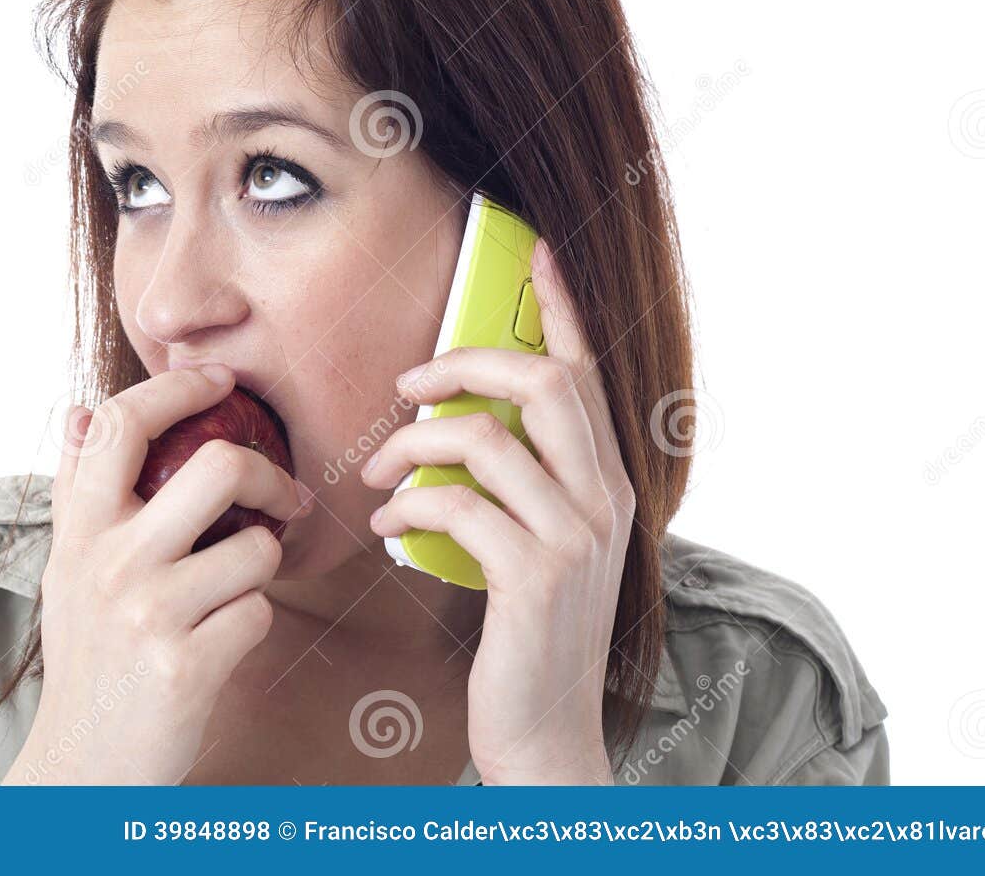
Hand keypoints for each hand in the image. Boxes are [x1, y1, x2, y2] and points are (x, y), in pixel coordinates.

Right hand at [7, 364, 311, 784]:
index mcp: (79, 531)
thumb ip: (79, 490)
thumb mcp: (67, 568)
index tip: (219, 379)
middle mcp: (108, 562)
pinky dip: (251, 623)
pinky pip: (259, 612)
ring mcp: (148, 613)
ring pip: (256, 547)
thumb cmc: (88, 657)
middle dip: (268, 475)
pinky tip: (220, 643)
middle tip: (280, 497)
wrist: (81, 765)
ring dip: (260, 571)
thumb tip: (83, 409)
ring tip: (229, 595)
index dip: (177, 387)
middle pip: (217, 466)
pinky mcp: (185, 664)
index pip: (122, 424)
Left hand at [363, 238, 633, 783]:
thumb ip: (516, 485)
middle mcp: (604, 500)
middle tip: (407, 385)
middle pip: (546, 384)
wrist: (545, 731)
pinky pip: (459, 506)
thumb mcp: (535, 545)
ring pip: (490, 441)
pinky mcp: (535, 578)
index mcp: (605, 483)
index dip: (562, 309)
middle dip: (466, 366)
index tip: (536, 253)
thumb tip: (452, 428)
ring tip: (379, 473)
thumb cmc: (527, 634)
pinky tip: (387, 525)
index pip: (588, 376)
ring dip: (416, 446)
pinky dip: (409, 504)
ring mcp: (576, 538)